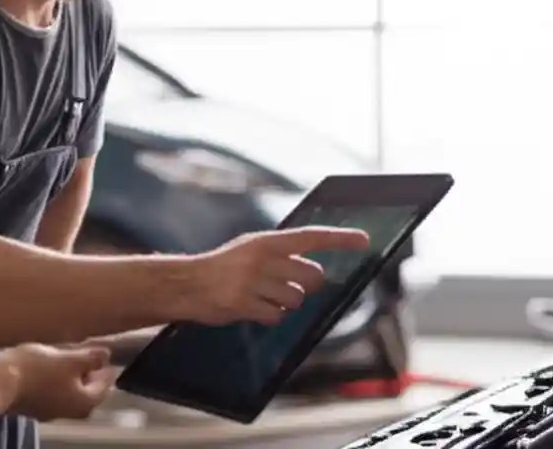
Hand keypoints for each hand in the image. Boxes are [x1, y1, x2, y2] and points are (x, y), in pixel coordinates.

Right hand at [0, 343, 117, 420]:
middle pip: (88, 388)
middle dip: (88, 369)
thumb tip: (108, 355)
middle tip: (85, 348)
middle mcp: (72, 412)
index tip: (101, 349)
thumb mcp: (70, 359)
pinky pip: (54, 390)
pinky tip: (50, 362)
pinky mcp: (36, 406)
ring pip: (70, 389)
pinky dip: (57, 377)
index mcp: (85, 403)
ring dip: (71, 372)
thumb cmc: (38, 370)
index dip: (105, 365)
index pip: (106, 384)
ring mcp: (52, 411)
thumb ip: (91, 358)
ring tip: (67, 352)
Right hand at [182, 226, 369, 325]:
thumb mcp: (251, 248)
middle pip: (311, 276)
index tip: (364, 240)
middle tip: (289, 286)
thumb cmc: (224, 266)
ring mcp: (253, 281)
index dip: (340, 239)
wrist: (188, 282)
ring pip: (295, 299)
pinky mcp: (243, 303)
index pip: (311, 236)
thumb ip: (279, 254)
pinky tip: (252, 308)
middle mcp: (263, 258)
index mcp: (267, 241)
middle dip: (307, 285)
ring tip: (262, 297)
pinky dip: (269, 316)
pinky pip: (276, 316)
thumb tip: (313, 270)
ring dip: (285, 303)